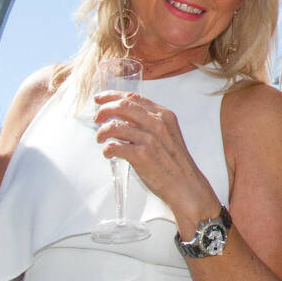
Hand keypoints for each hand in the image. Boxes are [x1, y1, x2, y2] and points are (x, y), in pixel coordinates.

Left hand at [93, 90, 215, 220]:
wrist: (185, 184)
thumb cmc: (175, 162)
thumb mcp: (167, 134)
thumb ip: (149, 123)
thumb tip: (124, 118)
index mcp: (164, 115)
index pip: (134, 97)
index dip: (113, 96)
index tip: (100, 99)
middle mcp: (157, 123)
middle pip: (122, 106)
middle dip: (104, 110)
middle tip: (97, 118)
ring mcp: (149, 139)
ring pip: (114, 126)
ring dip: (102, 132)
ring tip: (100, 138)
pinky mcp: (141, 155)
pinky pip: (113, 146)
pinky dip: (107, 149)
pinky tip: (109, 153)